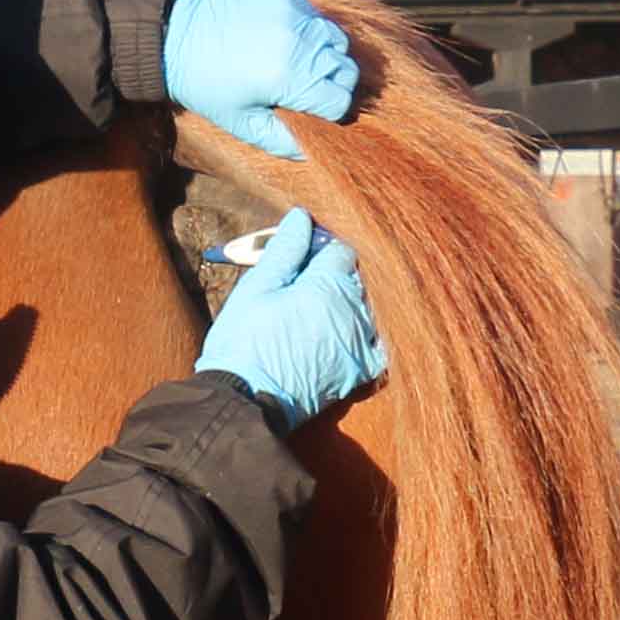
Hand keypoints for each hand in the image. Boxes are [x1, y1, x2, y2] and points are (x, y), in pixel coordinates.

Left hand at [161, 0, 362, 156]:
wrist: (176, 36)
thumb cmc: (206, 85)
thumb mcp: (241, 122)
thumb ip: (281, 141)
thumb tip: (310, 151)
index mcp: (289, 78)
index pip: (340, 100)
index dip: (330, 112)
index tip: (312, 111)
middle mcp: (299, 42)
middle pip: (346, 70)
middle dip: (333, 85)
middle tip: (308, 91)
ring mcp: (295, 14)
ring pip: (337, 40)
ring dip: (326, 57)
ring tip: (299, 66)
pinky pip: (316, 17)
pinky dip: (309, 31)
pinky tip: (283, 40)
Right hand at [194, 211, 382, 424]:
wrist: (245, 402)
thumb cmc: (243, 342)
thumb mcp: (257, 287)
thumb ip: (284, 249)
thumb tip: (301, 217)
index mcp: (328, 285)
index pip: (340, 250)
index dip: (318, 249)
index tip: (298, 259)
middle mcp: (353, 310)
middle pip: (355, 277)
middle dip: (331, 276)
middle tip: (299, 287)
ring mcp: (360, 342)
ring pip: (365, 306)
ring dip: (345, 304)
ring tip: (312, 314)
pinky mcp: (359, 370)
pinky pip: (376, 343)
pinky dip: (364, 335)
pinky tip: (341, 335)